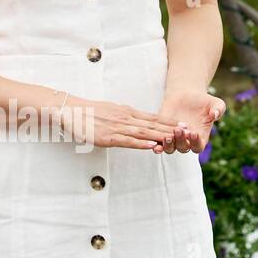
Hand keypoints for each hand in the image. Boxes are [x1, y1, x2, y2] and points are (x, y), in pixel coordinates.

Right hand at [60, 98, 180, 149]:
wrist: (68, 110)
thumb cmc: (87, 112)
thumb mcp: (109, 110)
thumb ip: (123, 117)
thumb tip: (134, 122)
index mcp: (125, 112)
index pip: (151, 117)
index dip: (168, 121)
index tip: (183, 124)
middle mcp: (124, 118)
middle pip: (152, 124)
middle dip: (171, 128)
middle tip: (188, 131)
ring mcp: (117, 127)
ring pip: (143, 133)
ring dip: (161, 136)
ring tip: (176, 139)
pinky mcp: (108, 137)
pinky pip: (128, 141)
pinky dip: (141, 144)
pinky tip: (152, 147)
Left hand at [155, 90, 224, 154]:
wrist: (187, 95)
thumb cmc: (204, 102)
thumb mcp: (215, 103)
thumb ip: (218, 109)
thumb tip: (215, 114)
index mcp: (200, 138)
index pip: (198, 146)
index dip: (196, 142)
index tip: (194, 133)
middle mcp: (187, 140)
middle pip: (183, 148)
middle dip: (181, 141)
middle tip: (179, 130)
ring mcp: (173, 137)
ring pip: (170, 148)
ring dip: (168, 145)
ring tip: (168, 136)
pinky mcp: (161, 131)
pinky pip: (158, 142)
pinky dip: (157, 146)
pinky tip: (155, 145)